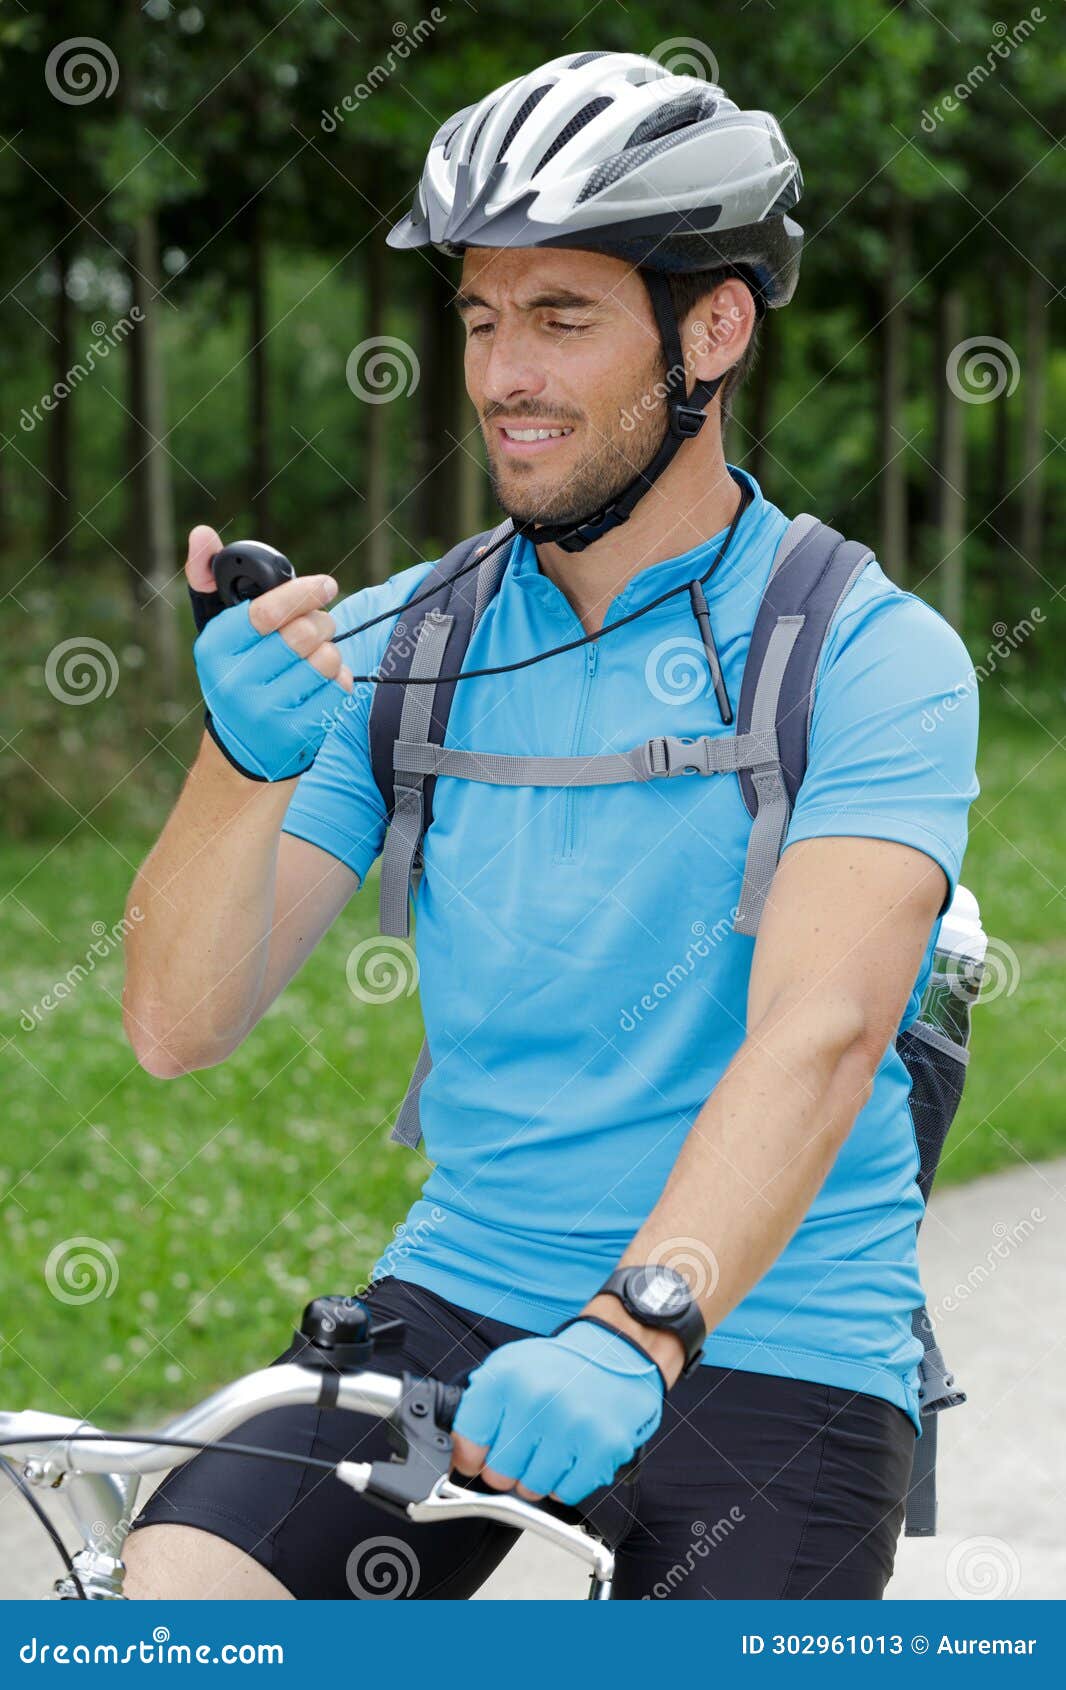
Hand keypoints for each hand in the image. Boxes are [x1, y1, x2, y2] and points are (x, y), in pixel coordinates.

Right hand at [185, 525, 354, 782]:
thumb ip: (210, 579)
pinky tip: (323, 683)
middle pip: (302, 634)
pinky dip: (340, 680)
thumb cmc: (237, 671)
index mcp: (213, 648)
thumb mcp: (218, 630)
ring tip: (317, 656)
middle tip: (320, 625)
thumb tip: (202, 533)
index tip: (326, 585)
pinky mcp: (294, 733)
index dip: (301, 593)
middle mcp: (233, 682)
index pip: (264, 612)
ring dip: (331, 652)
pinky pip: (338, 690)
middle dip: (321, 622)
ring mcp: (264, 712)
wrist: (245, 746)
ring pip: (325, 661)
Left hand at [450, 1320, 662, 1506]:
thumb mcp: (509, 1368)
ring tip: (551, 1447)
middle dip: (507, 1468)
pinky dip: (567, 1482)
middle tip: (525, 1447)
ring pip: (532, 1488)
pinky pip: (567, 1492)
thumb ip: (477, 1408)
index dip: (471, 1456)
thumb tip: (454, 1455)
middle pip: (499, 1473)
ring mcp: (572, 1424)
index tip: (479, 1456)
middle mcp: (537, 1399)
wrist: (618, 1351)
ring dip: (538, 1477)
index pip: (467, 1444)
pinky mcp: (603, 1447)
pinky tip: (572, 1454)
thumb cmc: (560, 1367)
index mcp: (507, 1377)